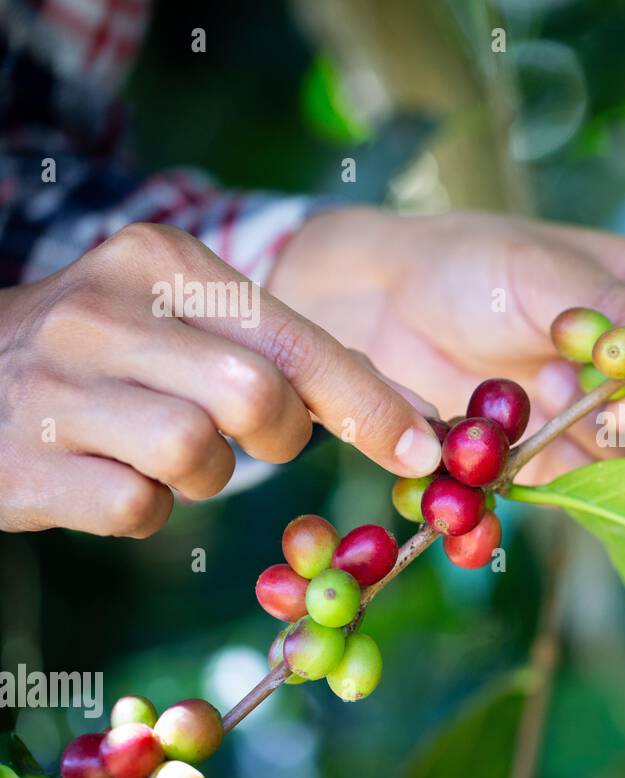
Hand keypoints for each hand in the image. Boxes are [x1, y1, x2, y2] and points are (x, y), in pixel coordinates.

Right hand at [0, 224, 442, 535]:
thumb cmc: (106, 355)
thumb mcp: (187, 322)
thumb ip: (292, 356)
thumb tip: (416, 417)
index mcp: (162, 261)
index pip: (295, 338)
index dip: (368, 402)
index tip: (425, 447)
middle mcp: (104, 309)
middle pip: (256, 396)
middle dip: (278, 435)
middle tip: (252, 436)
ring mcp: (56, 386)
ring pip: (197, 455)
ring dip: (203, 475)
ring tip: (160, 448)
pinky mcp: (27, 463)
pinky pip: (138, 509)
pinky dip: (144, 508)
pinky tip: (109, 473)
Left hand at [268, 208, 624, 482]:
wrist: (390, 315)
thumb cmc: (470, 267)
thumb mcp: (535, 271)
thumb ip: (606, 303)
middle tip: (611, 415)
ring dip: (619, 456)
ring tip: (550, 401)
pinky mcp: (582, 469)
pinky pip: (604, 500)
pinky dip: (574, 493)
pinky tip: (527, 455)